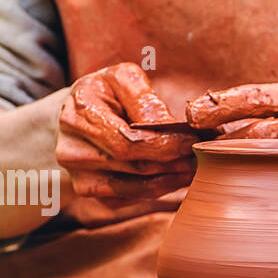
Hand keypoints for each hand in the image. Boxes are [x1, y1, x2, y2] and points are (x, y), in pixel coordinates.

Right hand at [57, 62, 195, 203]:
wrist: (74, 116)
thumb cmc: (106, 93)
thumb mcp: (122, 79)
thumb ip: (144, 99)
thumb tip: (169, 126)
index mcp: (78, 114)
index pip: (128, 141)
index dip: (166, 145)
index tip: (196, 141)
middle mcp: (72, 149)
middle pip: (136, 166)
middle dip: (176, 161)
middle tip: (205, 156)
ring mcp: (78, 176)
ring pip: (138, 186)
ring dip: (173, 178)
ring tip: (196, 166)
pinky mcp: (90, 192)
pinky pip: (133, 198)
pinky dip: (160, 188)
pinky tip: (177, 176)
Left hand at [186, 77, 277, 211]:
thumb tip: (216, 121)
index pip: (248, 96)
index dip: (212, 107)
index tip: (188, 116)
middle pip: (248, 135)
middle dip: (212, 146)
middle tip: (185, 154)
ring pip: (264, 167)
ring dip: (231, 174)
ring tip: (206, 178)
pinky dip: (262, 200)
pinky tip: (246, 203)